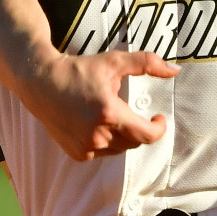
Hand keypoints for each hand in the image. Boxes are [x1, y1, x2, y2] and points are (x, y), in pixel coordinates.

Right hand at [20, 49, 178, 160]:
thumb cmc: (79, 70)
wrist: (41, 82)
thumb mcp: (114, 62)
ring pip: (120, 148)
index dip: (159, 128)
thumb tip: (175, 70)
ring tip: (111, 115)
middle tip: (132, 111)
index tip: (159, 117)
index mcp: (110, 114)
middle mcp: (98, 135)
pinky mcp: (77, 153)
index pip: (148, 135)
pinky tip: (96, 124)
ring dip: (123, 135)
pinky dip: (106, 141)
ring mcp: (86, 147)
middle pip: (135, 141)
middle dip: (139, 128)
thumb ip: (147, 64)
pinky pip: (103, 152)